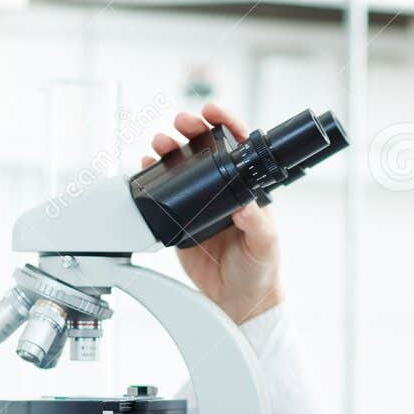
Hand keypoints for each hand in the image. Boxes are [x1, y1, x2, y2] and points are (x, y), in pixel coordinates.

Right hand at [140, 103, 281, 324]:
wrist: (236, 300)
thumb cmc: (260, 270)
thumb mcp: (265, 245)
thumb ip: (257, 224)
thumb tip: (244, 204)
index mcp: (249, 190)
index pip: (240, 148)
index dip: (227, 124)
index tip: (213, 113)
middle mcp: (224, 190)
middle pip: (207, 150)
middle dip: (193, 130)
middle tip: (182, 123)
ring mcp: (201, 203)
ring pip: (184, 166)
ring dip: (171, 148)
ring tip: (160, 142)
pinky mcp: (181, 219)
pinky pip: (166, 192)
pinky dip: (154, 175)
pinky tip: (148, 165)